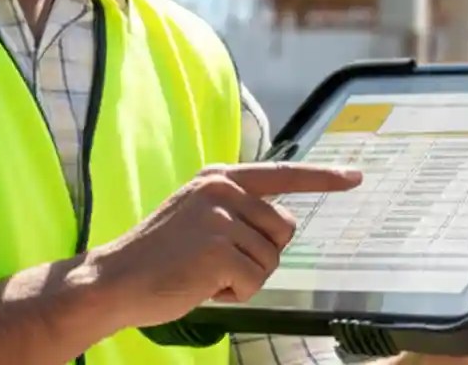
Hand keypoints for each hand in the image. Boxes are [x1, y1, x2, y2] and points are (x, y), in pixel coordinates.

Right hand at [89, 162, 362, 328]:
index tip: (354, 177)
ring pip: (270, 259)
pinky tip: (202, 286)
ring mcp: (221, 218)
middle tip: (216, 262)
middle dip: (260, 255)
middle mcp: (223, 189)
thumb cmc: (159, 256)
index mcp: (219, 177)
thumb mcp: (199, 215)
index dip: (323, 178)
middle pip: (284, 230)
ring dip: (244, 277)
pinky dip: (234, 294)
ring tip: (204, 273)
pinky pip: (254, 281)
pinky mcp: (219, 249)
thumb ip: (237, 210)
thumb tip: (283, 226)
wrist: (113, 280)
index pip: (284, 174)